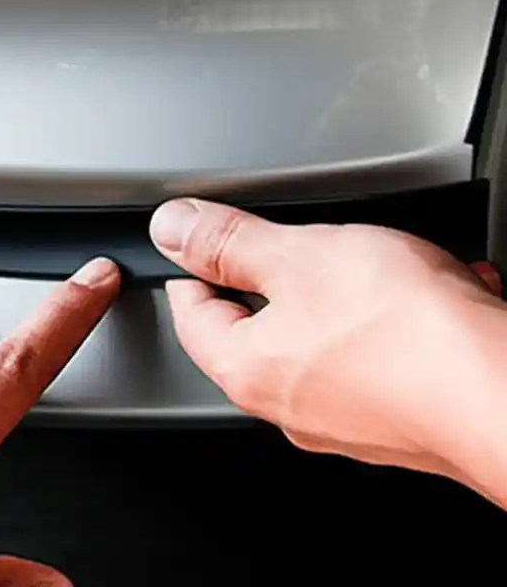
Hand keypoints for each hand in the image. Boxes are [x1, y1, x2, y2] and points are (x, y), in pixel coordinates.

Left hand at [149, 198, 506, 490]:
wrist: (506, 394)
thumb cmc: (410, 335)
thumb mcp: (300, 256)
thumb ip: (230, 241)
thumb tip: (175, 229)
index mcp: (247, 370)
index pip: (191, 315)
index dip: (192, 267)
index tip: (198, 242)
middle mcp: (292, 408)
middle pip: (263, 327)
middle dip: (286, 275)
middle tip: (305, 242)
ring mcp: (352, 420)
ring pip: (334, 338)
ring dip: (357, 293)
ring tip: (389, 265)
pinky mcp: (406, 419)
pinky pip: (391, 355)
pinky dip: (409, 319)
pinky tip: (437, 295)